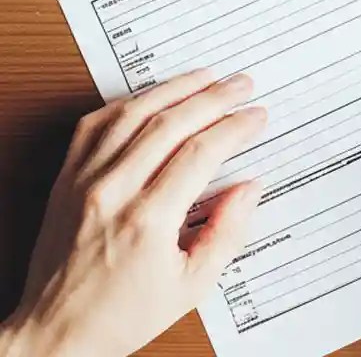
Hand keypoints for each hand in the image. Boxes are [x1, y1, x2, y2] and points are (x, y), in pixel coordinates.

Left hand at [0, 70, 266, 356]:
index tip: (256, 117)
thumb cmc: (121, 315)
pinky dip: (126, 104)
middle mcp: (112, 191)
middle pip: (170, 123)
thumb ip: (227, 233)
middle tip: (241, 85)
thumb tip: (249, 187)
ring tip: (204, 77)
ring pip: (131, 114)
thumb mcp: (192, 286)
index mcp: (147, 220)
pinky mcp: (66, 179)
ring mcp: (84, 181)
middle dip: (213, 97)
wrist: (56, 332)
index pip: (200, 152)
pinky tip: (150, 97)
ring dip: (172, 89)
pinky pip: (94, 125)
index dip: (234, 127)